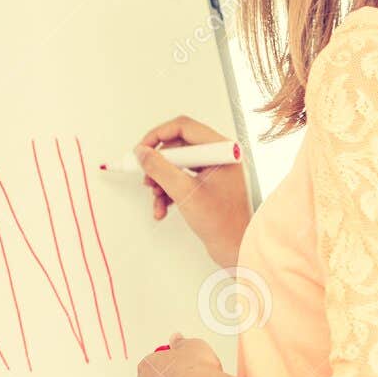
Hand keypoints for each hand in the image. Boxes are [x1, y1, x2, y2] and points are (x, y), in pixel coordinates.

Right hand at [134, 116, 251, 268]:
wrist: (235, 248)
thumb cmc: (223, 223)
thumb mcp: (184, 192)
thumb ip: (160, 168)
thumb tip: (142, 152)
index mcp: (222, 150)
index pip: (183, 127)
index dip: (158, 136)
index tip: (142, 150)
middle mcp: (219, 156)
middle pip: (177, 146)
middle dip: (159, 165)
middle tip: (147, 178)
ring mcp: (213, 169)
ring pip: (176, 164)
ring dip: (161, 181)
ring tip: (156, 198)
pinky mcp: (207, 183)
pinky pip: (180, 178)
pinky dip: (168, 191)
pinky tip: (163, 207)